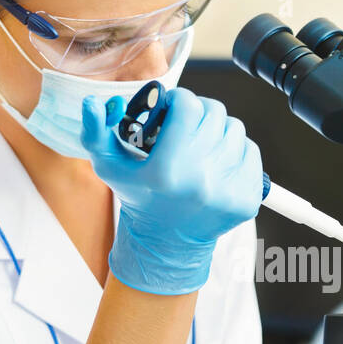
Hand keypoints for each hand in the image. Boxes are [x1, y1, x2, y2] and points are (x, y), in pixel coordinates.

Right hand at [81, 89, 262, 294]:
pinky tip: (216, 163)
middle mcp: (202, 180)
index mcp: (169, 169)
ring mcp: (229, 191)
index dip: (179, 101)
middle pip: (215, 112)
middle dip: (199, 114)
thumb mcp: (110, 167)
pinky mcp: (247, 199)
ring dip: (218, 131)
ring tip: (201, 146)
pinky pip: (252, 152)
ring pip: (236, 129)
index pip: (189, 105)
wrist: (166, 242)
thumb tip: (91, 103)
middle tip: (187, 126)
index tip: (172, 110)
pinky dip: (236, 152)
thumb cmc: (139, 198)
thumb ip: (94, 132)